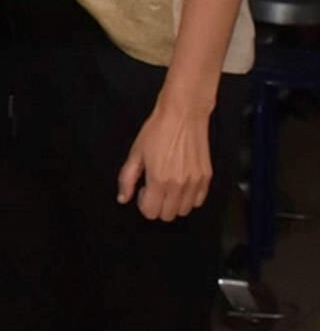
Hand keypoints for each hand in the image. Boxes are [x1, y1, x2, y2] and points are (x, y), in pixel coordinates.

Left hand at [118, 99, 213, 221]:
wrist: (183, 114)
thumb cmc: (158, 130)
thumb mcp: (135, 153)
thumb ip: (127, 178)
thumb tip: (123, 198)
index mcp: (159, 180)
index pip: (151, 213)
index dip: (143, 204)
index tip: (143, 190)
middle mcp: (179, 186)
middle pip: (168, 215)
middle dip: (158, 205)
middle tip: (154, 187)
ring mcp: (195, 183)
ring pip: (184, 211)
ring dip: (174, 203)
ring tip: (167, 185)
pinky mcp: (207, 177)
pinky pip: (199, 201)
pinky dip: (190, 198)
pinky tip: (181, 183)